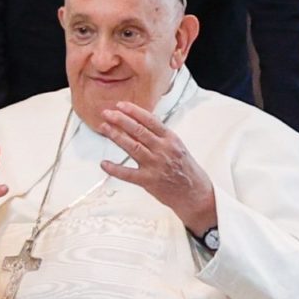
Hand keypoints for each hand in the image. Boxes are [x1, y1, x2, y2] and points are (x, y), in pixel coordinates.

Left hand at [97, 101, 217, 235]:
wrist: (194, 192)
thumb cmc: (185, 169)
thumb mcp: (177, 146)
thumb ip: (161, 135)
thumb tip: (143, 120)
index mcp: (170, 139)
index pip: (150, 120)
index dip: (134, 111)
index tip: (121, 105)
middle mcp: (162, 149)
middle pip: (138, 131)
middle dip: (120, 120)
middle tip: (107, 113)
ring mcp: (155, 165)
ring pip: (132, 146)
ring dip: (116, 136)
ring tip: (104, 128)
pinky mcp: (148, 180)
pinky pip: (128, 174)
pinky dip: (115, 169)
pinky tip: (104, 164)